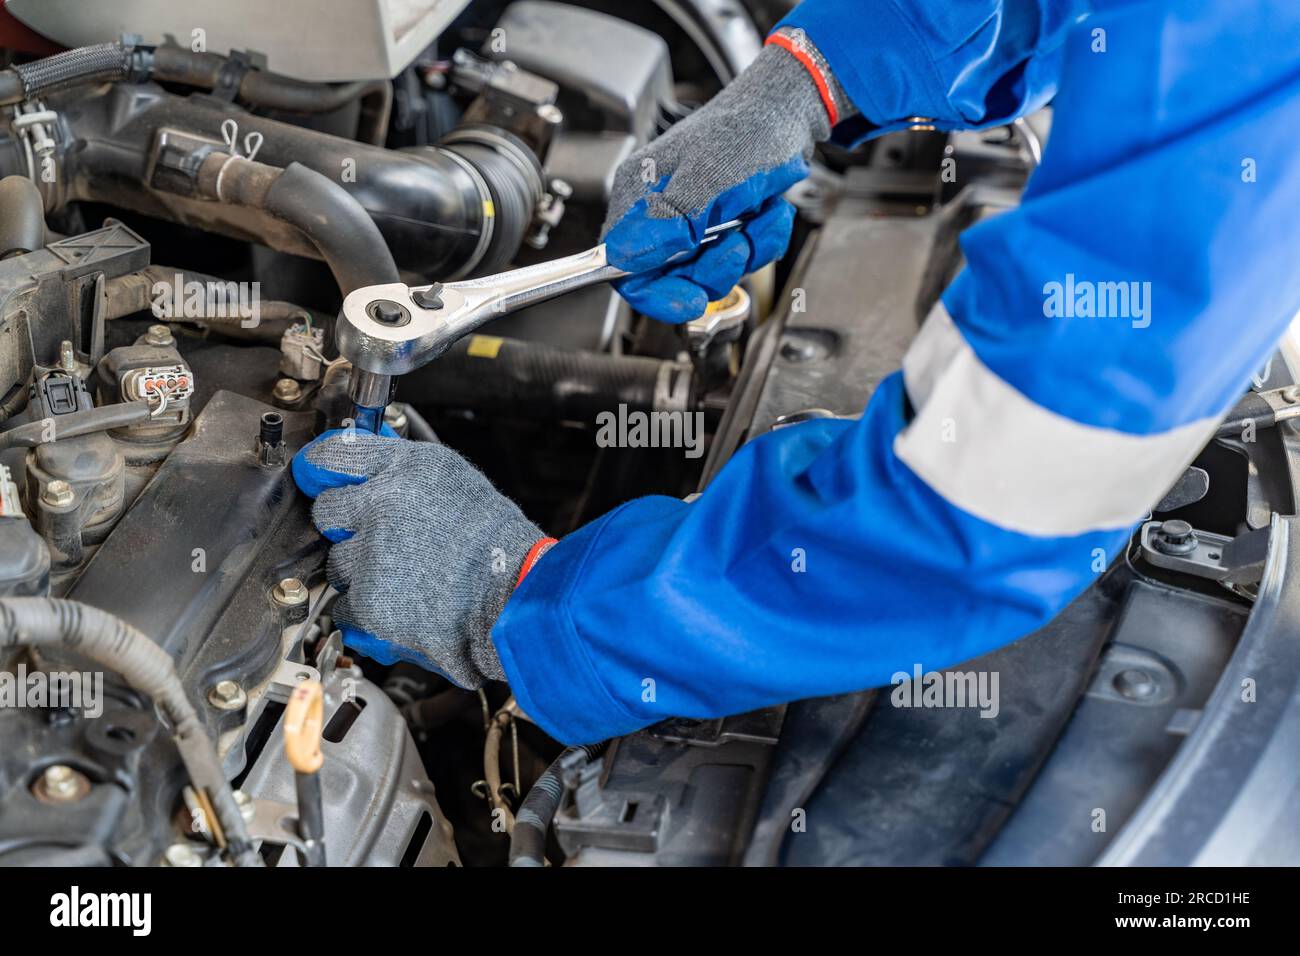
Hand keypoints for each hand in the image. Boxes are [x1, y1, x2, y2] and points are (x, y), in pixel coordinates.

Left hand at [291, 429, 548, 687]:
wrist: (517, 594)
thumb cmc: (498, 544)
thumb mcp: (456, 481)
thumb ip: (405, 472)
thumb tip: (365, 471)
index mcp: (407, 467)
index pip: (335, 456)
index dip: (320, 469)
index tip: (315, 476)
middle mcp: (383, 504)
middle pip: (326, 510)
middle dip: (344, 527)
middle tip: (381, 538)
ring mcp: (372, 553)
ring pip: (336, 561)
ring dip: (359, 570)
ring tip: (405, 573)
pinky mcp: (370, 599)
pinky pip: (345, 604)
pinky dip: (366, 609)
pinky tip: (402, 601)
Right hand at [601, 38, 845, 322]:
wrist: (788, 114)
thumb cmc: (746, 130)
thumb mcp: (707, 175)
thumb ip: (669, 218)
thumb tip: (630, 255)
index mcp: (638, 197)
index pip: (623, 267)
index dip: (654, 292)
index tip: (690, 297)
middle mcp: (659, 215)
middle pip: (670, 280)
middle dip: (713, 268)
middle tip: (737, 243)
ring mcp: (691, 227)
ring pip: (710, 274)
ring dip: (745, 250)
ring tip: (759, 213)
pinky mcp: (720, 234)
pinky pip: (739, 262)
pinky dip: (762, 241)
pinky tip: (768, 211)